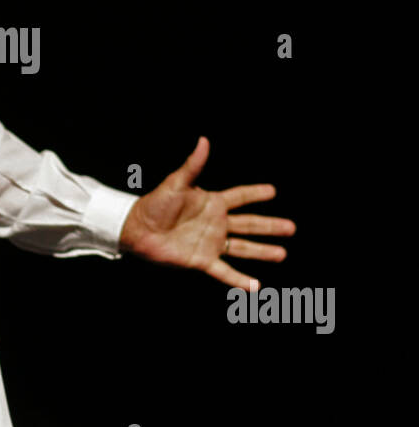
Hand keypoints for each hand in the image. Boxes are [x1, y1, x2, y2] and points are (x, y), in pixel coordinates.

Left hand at [119, 137, 296, 290]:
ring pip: (242, 248)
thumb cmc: (154, 204)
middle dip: (269, 226)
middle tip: (291, 228)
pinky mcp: (201, 261)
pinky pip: (224, 271)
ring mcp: (210, 243)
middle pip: (249, 224)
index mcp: (211, 203)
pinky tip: (255, 285)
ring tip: (282, 253)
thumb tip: (203, 141)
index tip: (273, 191)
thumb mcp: (175, 183)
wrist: (136, 230)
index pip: (240, 197)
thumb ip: (193, 165)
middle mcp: (215, 223)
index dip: (255, 194)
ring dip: (262, 251)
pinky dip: (239, 280)